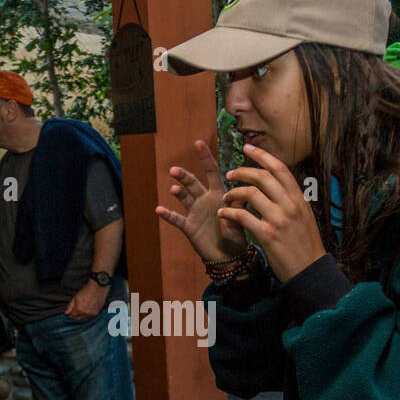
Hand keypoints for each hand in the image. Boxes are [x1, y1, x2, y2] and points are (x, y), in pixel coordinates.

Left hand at [65, 279, 108, 319]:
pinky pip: (91, 315)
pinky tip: (89, 306)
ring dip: (83, 314)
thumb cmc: (86, 290)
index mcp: (79, 309)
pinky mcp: (97, 312)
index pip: (73, 316)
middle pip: (78, 318)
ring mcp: (92, 313)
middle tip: (76, 310)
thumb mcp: (75, 297)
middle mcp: (86, 313)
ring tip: (84, 306)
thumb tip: (66, 313)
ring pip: (85, 317)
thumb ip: (70, 306)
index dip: (71, 314)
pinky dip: (89, 313)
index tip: (71, 312)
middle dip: (76, 315)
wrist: (97, 287)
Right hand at [155, 139, 247, 261]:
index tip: (198, 143)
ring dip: (178, 192)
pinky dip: (168, 215)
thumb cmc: (237, 237)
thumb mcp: (241, 220)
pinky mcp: (189, 227)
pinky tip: (159, 209)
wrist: (228, 257)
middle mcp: (205, 200)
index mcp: (219, 194)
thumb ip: (238, 207)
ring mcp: (195, 213)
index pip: (212, 172)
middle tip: (174, 170)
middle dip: (184, 176)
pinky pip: (176, 219)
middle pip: (193, 183)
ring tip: (174, 189)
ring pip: (184, 198)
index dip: (205, 158)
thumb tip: (240, 193)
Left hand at [219, 144, 325, 282]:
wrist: (310, 271)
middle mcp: (290, 205)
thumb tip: (279, 185)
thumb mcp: (305, 217)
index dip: (262, 155)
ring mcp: (279, 219)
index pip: (280, 169)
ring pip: (250, 194)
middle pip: (263, 177)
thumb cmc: (305, 245)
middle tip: (230, 174)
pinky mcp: (267, 235)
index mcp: (299, 199)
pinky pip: (242, 216)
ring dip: (233, 193)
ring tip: (226, 198)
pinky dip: (229, 213)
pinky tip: (223, 214)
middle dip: (242, 171)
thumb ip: (292, 200)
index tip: (247, 149)